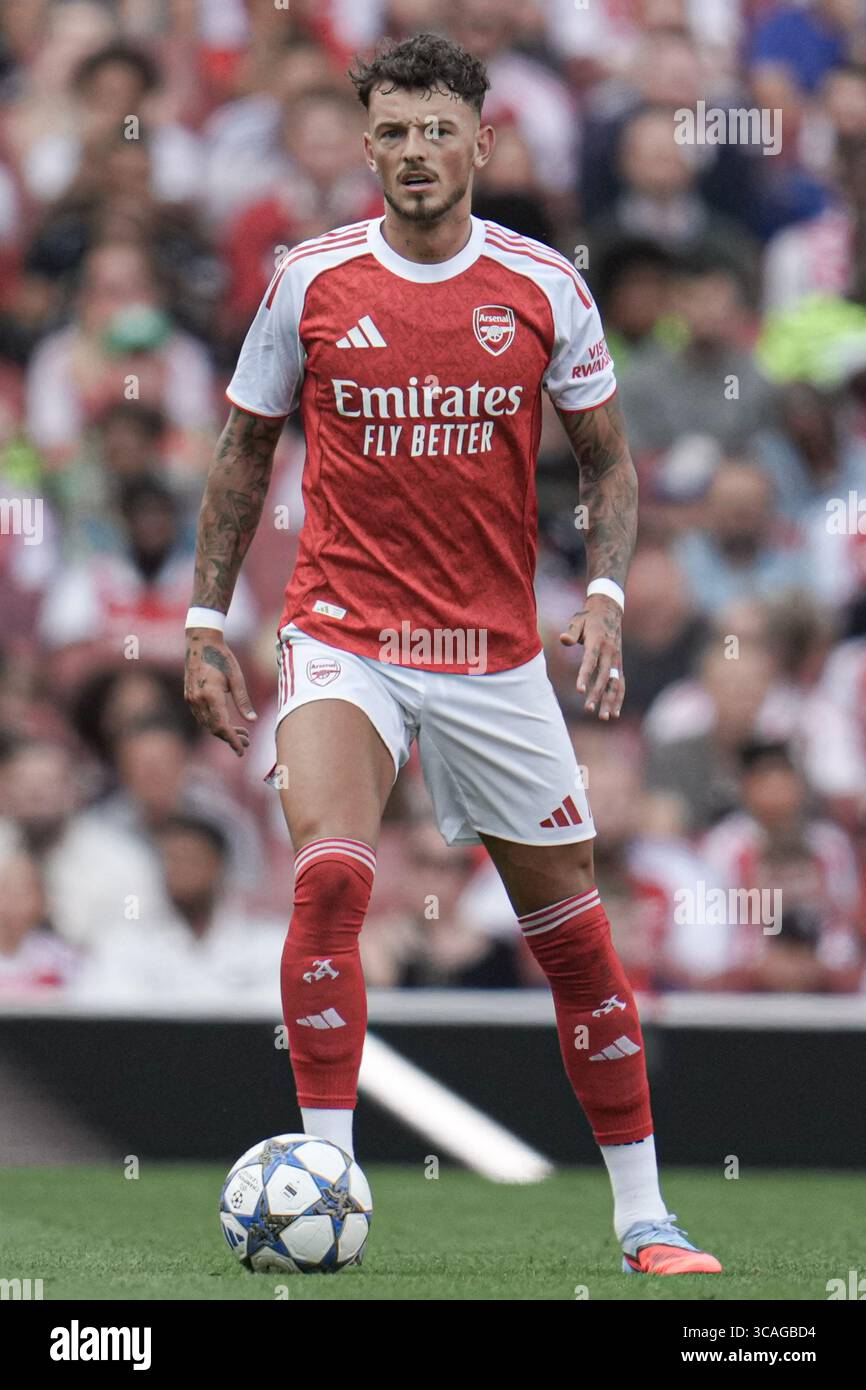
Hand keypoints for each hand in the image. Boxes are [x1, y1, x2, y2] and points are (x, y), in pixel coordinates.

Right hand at [184, 630, 256, 755]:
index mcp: (211, 695)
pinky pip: (201, 716)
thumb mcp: (237, 678)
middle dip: (230, 738)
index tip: (242, 750)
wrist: (201, 642)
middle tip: (247, 742)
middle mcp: (198, 699)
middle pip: (214, 728)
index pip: (222, 726)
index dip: (232, 740)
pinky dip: (214, 723)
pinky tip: (226, 722)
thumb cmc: (222, 657)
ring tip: (241, 733)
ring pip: (207, 724)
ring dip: (223, 731)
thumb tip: (252, 720)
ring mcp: (191, 698)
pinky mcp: (189, 696)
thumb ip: (243, 701)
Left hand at [559, 594, 624, 720]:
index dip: (585, 676)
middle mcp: (610, 653)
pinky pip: (620, 683)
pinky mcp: (619, 665)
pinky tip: (614, 713)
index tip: (579, 690)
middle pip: (604, 677)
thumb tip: (563, 640)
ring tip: (604, 717)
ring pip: (615, 683)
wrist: (610, 611)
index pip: (591, 662)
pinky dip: (619, 698)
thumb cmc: (589, 618)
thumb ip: (571, 631)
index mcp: (598, 642)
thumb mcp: (577, 620)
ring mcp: (617, 660)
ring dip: (610, 701)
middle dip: (597, 694)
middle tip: (588, 709)